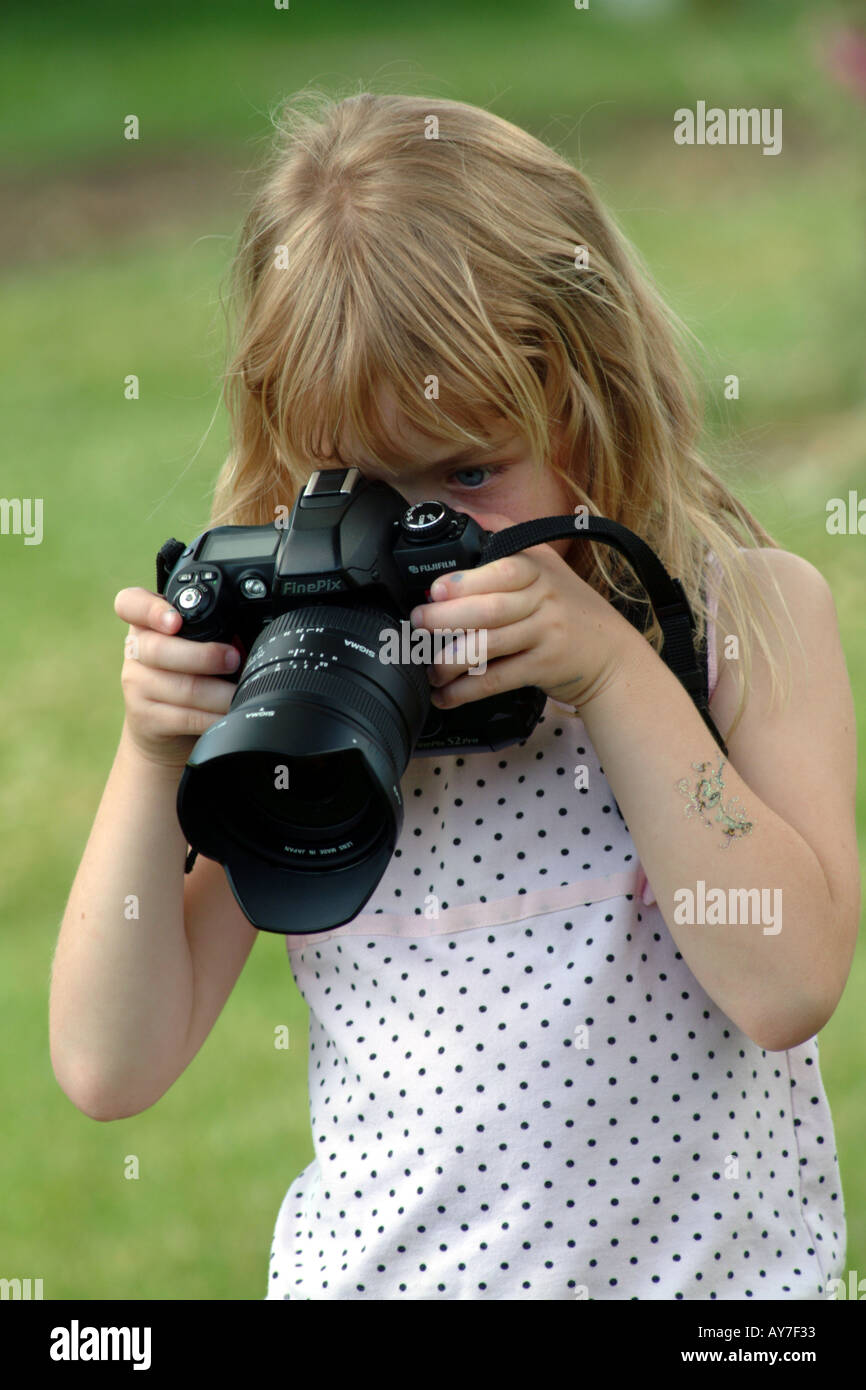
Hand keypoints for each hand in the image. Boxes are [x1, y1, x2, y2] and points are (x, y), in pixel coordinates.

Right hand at [114, 586, 241, 769]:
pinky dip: (212, 716)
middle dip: (204, 656)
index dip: (150, 610)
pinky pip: (185, 717)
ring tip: (239, 693)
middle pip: (160, 650)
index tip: (175, 621)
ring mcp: (137, 686)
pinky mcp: (146, 719)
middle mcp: (136, 652)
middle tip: (233, 659)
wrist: (163, 734)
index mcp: (147, 625)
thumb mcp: (193, 647)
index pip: (131, 604)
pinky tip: (226, 714)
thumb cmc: (188, 678)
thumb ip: (210, 634)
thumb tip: (246, 638)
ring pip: (180, 687)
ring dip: (218, 692)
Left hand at [408, 509, 640, 714]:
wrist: (612, 655)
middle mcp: (544, 598)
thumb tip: (462, 512)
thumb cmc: (568, 608)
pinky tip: (445, 695)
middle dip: (447, 619)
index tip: (436, 589)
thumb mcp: (547, 565)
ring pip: (491, 646)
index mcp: (538, 568)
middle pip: (490, 609)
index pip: (502, 570)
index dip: (467, 581)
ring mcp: (546, 633)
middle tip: (418, 624)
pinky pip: (498, 679)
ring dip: (451, 660)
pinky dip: (466, 690)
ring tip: (428, 666)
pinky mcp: (545, 667)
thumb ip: (507, 538)